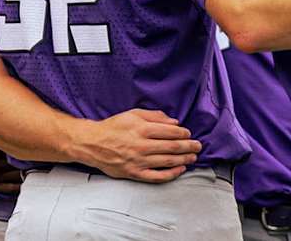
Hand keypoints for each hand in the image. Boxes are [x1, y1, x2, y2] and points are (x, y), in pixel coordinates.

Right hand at [68, 109, 200, 182]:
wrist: (92, 143)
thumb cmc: (114, 127)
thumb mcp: (134, 114)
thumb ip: (155, 116)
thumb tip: (175, 122)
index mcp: (142, 129)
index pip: (171, 132)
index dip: (184, 133)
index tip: (189, 134)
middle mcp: (141, 146)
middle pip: (172, 147)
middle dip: (189, 146)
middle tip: (198, 146)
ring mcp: (138, 161)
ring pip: (168, 162)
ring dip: (184, 159)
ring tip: (193, 157)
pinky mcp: (133, 173)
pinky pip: (156, 176)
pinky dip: (171, 174)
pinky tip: (180, 170)